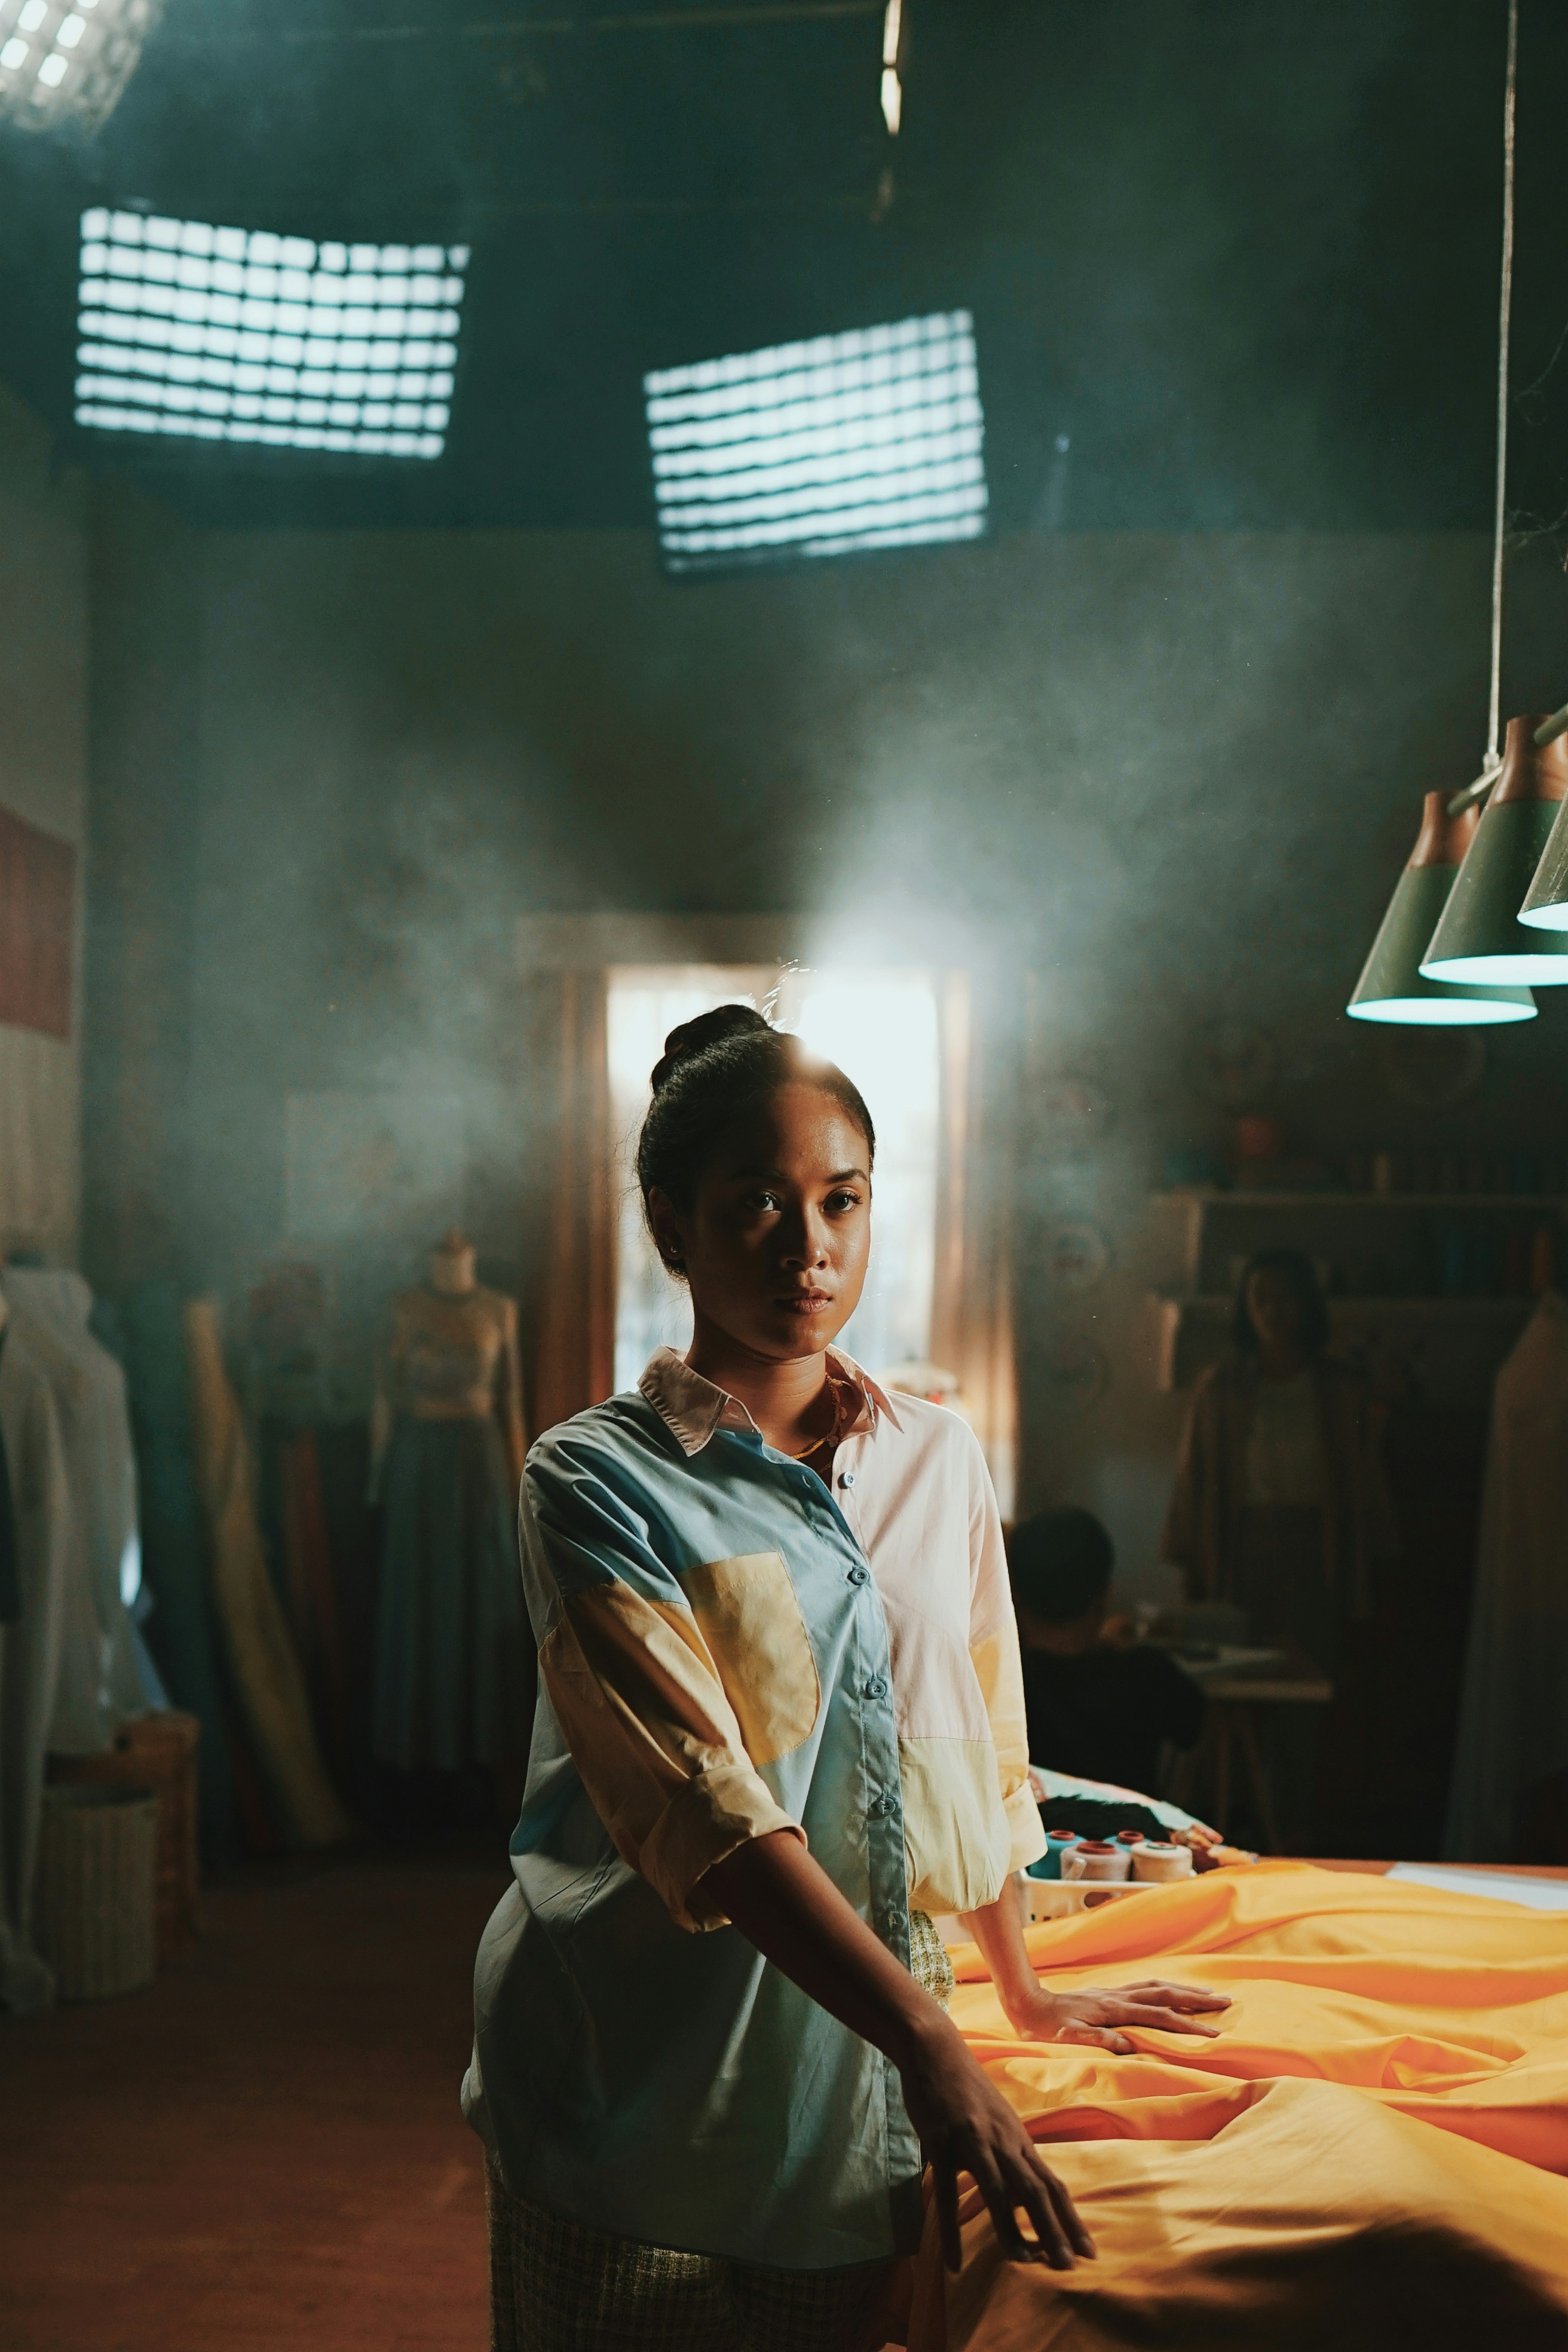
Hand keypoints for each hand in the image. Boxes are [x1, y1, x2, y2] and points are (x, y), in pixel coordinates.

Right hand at [897, 2015, 1096, 2273]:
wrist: (935, 2048)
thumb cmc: (967, 2087)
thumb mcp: (998, 2119)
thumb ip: (1011, 2153)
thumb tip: (1026, 2193)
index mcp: (1018, 2138)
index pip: (1052, 2183)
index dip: (1071, 2218)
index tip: (1089, 2251)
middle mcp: (1002, 2141)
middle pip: (1035, 2189)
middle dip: (1054, 2230)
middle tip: (1069, 2267)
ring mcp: (972, 2141)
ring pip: (998, 2190)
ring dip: (1011, 2228)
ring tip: (1024, 2262)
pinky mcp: (941, 2143)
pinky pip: (946, 2193)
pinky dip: (950, 2231)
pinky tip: (954, 2261)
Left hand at [1007, 1979, 1231, 2054]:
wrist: (1027, 2003)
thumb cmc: (1047, 2027)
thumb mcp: (1069, 2037)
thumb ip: (1098, 2039)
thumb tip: (1128, 2045)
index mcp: (1114, 2010)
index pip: (1160, 2016)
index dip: (1188, 2025)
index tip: (1213, 2033)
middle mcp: (1118, 1997)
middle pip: (1166, 1994)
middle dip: (1198, 1999)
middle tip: (1227, 2002)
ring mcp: (1114, 1993)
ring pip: (1158, 1987)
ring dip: (1185, 1990)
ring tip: (1209, 1994)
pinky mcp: (1109, 1993)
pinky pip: (1145, 1987)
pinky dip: (1165, 1987)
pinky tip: (1171, 1990)